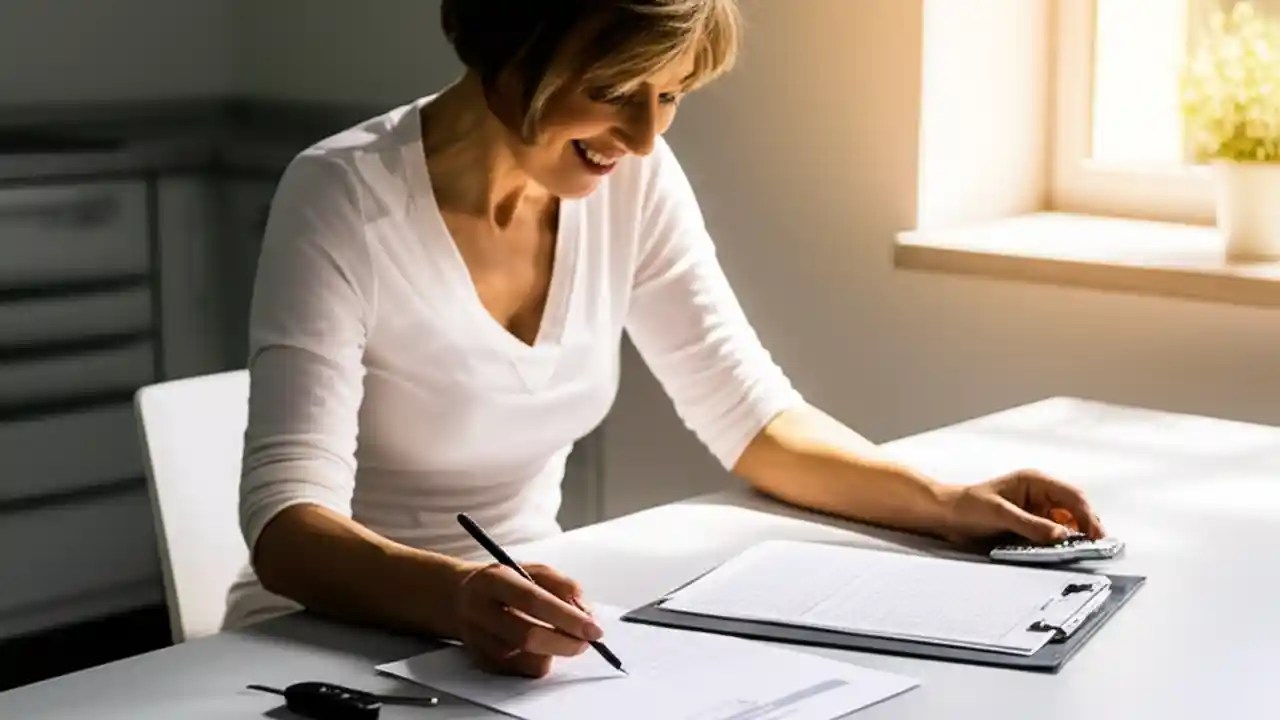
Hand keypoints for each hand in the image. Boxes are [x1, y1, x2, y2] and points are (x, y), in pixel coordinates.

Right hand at [451, 561, 603, 677]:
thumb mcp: (531, 570)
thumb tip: (585, 612)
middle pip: (527, 636)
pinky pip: (520, 671)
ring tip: (562, 637)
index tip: (593, 629)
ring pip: (526, 659)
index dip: (566, 617)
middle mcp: (480, 610)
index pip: (532, 600)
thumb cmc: (504, 583)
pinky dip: (540, 660)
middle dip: (565, 642)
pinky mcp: (481, 661)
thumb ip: (561, 585)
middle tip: (587, 641)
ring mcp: (477, 639)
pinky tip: (541, 645)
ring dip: (555, 652)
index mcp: (494, 579)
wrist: (459, 599)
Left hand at [940, 469, 1105, 545]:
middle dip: (1088, 526)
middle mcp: (1040, 493)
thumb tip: (1062, 536)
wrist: (946, 514)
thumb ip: (1031, 525)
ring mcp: (1037, 508)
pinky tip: (1063, 552)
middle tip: (1098, 548)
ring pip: (1067, 522)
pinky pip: (1053, 532)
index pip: (1072, 496)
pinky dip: (1061, 542)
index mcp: (1035, 481)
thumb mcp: (1000, 514)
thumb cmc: (968, 506)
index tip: (1096, 536)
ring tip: (1084, 551)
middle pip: (1075, 508)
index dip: (1088, 516)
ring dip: (1076, 535)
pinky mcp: (1031, 523)